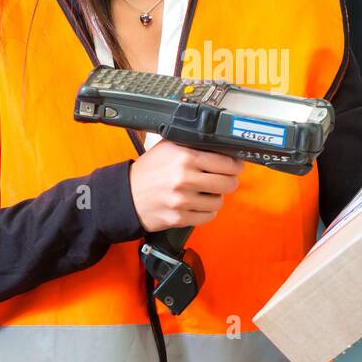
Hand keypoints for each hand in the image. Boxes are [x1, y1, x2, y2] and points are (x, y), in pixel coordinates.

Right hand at [128, 139, 244, 233]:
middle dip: (230, 181)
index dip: (235, 165)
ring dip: (216, 197)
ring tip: (207, 192)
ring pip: (219, 201)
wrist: (125, 196)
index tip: (236, 166)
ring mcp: (182, 200)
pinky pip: (207, 217)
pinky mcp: (179, 217)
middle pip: (227, 183)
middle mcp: (184, 178)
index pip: (225, 162)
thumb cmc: (148, 171)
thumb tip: (219, 144)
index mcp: (184, 157)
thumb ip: (192, 143)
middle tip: (226, 180)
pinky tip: (199, 204)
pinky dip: (207, 211)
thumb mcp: (167, 147)